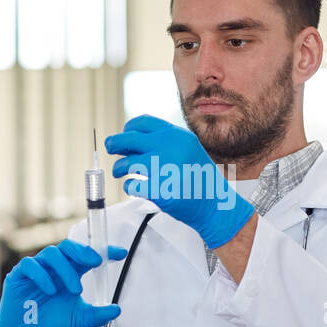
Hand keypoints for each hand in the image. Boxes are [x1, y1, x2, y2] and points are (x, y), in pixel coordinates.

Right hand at [0, 239, 127, 326]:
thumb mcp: (79, 321)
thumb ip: (98, 314)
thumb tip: (117, 310)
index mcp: (70, 274)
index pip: (86, 257)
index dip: (103, 252)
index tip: (120, 254)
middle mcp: (54, 269)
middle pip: (68, 247)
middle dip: (83, 252)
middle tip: (95, 262)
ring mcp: (36, 271)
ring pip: (51, 253)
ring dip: (65, 269)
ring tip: (74, 290)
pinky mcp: (19, 276)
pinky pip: (30, 265)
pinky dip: (41, 275)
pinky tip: (50, 289)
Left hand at [104, 115, 254, 248]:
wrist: (216, 204)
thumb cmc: (200, 178)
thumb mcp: (187, 149)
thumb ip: (164, 141)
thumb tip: (130, 139)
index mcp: (176, 136)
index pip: (142, 122)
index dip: (128, 129)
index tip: (123, 134)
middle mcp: (169, 148)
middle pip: (128, 139)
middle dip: (114, 143)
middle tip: (110, 148)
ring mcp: (163, 169)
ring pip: (126, 164)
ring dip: (119, 168)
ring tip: (120, 173)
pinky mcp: (158, 191)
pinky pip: (131, 185)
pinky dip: (129, 187)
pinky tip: (134, 188)